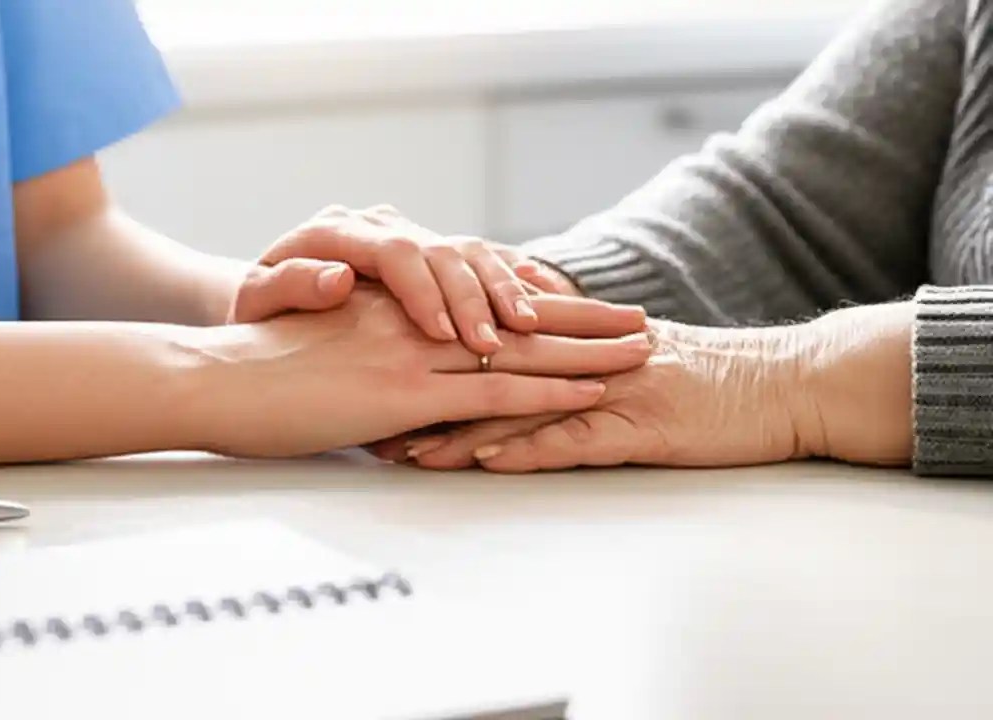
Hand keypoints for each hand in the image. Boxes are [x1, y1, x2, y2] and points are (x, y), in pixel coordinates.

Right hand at [187, 287, 652, 457]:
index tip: (579, 308)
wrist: (215, 377)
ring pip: (520, 353)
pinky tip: (590, 394)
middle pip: (515, 321)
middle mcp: (415, 322)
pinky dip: (546, 395)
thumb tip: (397, 367)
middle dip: (582, 323)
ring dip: (584, 354)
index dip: (534, 306)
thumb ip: (368, 351)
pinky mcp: (406, 393)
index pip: (481, 302)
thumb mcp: (322, 348)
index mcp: (396, 308)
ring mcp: (415, 355)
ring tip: (639, 353)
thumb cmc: (258, 370)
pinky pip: (492, 394)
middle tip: (637, 322)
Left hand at [242, 204, 594, 353]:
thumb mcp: (256, 303)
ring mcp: (406, 233)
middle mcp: (376, 225)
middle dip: (473, 296)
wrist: (259, 301)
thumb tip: (338, 277)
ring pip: (468, 251)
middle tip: (495, 340)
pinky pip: (480, 258)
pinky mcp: (428, 253)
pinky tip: (548, 296)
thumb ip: (290, 287)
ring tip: (528, 325)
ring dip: (502, 288)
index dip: (424, 293)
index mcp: (334, 232)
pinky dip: (514, 277)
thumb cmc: (255, 315)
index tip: (442, 334)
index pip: (393, 253)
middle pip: (440, 249)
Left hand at [375, 305, 914, 471]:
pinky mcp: (638, 425)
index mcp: (568, 335)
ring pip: (518, 407)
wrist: (778, 381)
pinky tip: (489, 461)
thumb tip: (509, 338)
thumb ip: (562, 343)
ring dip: (458, 431)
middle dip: (422, 398)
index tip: (370, 374)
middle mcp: (578, 356)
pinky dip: (530, 450)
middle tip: (364, 418)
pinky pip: (575, 439)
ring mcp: (606, 389)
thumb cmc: (699, 375)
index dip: (424, 358)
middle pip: (484, 374)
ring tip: (405, 451)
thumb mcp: (621, 350)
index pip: (483, 343)